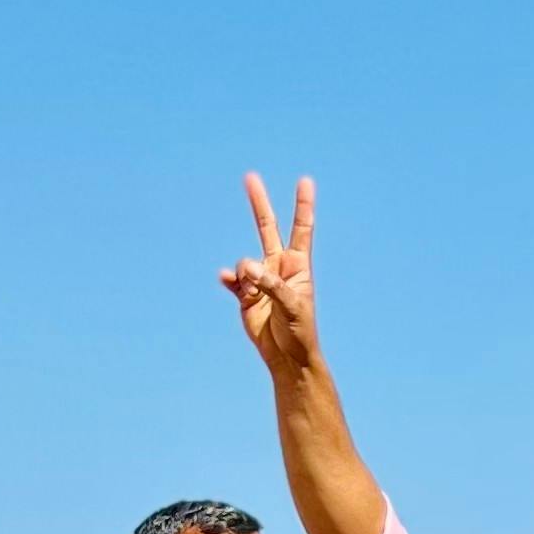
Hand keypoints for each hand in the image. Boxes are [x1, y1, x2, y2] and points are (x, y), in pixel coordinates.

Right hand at [219, 172, 320, 380]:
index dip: (303, 206)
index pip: (301, 229)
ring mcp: (260, 279)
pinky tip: (228, 282)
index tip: (305, 181)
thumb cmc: (299, 330)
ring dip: (245, 274)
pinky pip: (233, 281)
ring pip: (245, 262)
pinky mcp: (245, 295)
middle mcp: (278, 267)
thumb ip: (270, 284)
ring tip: (252, 291)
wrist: (286, 357)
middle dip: (259, 203)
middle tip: (250, 177)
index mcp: (297, 266)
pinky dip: (230, 281)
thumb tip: (246, 266)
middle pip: (267, 228)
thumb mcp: (291, 305)